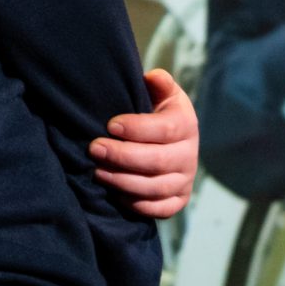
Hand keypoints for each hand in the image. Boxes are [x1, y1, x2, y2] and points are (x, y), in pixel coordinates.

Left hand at [90, 68, 199, 217]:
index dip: (137, 128)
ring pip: (155, 187)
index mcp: (186, 125)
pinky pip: (159, 209)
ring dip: (123, 181)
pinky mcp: (178, 200)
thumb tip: (153, 77)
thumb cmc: (158, 112)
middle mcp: (190, 155)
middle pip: (157, 161)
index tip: (110, 124)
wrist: (170, 140)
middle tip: (94, 148)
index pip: (165, 129)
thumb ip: (158, 84)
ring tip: (97, 171)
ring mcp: (185, 180)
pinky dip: (136, 204)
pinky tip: (114, 192)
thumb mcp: (161, 93)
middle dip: (122, 156)